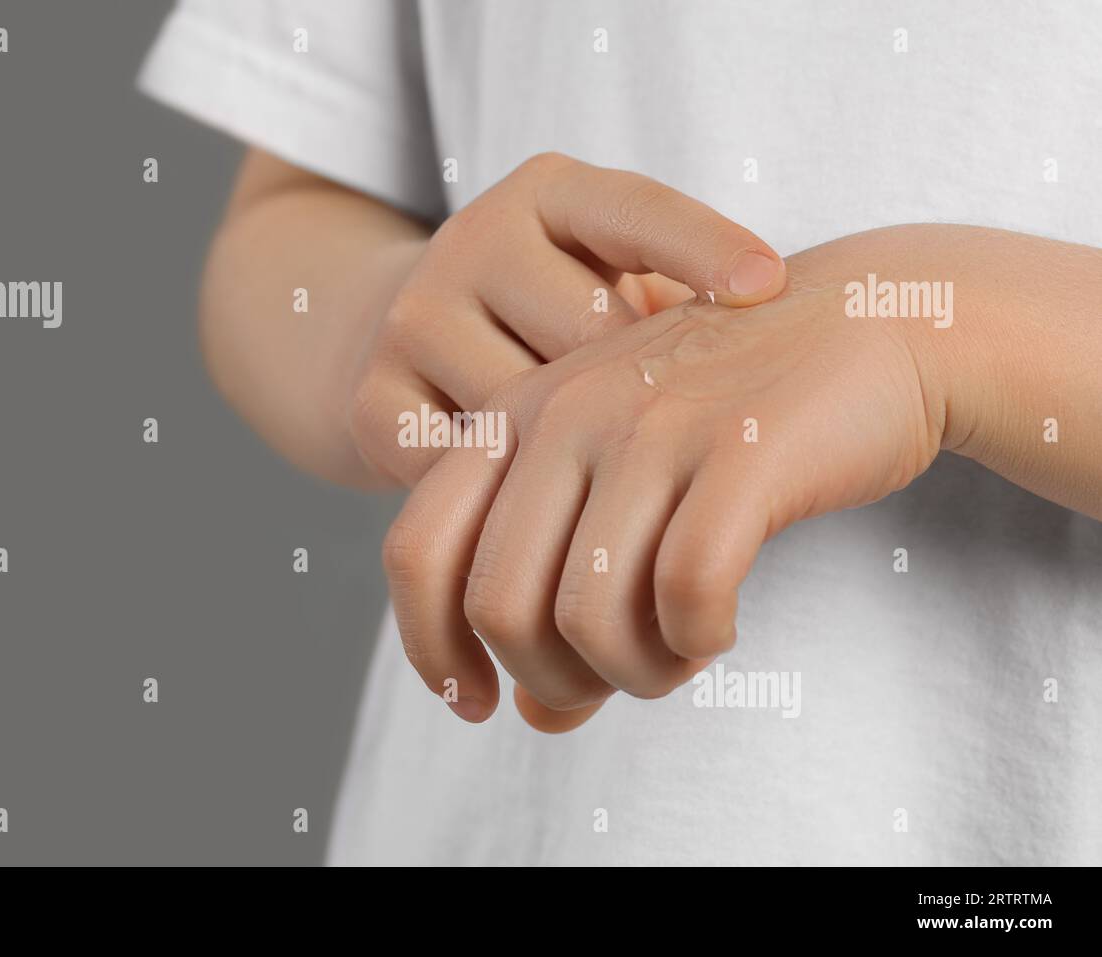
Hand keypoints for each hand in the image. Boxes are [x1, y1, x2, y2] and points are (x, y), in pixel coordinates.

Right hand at [348, 151, 786, 485]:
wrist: (407, 341)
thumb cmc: (554, 315)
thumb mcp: (610, 278)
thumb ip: (674, 299)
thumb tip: (763, 347)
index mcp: (545, 194)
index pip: (633, 212)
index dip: (702, 247)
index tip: (766, 287)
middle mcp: (470, 242)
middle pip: (589, 333)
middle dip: (643, 397)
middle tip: (685, 448)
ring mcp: (413, 322)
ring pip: (531, 413)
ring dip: (580, 463)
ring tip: (619, 493)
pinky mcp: (374, 402)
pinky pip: (473, 470)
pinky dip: (516, 502)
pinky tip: (547, 514)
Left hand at [383, 227, 947, 730]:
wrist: (869, 323)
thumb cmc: (731, 426)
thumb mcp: (625, 499)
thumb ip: (564, 603)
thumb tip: (535, 720)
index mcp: (514, 416)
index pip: (416, 551)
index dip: (431, 648)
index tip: (481, 703)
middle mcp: (565, 414)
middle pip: (499, 608)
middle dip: (553, 679)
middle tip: (618, 679)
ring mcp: (650, 425)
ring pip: (588, 616)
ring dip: (635, 673)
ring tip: (678, 654)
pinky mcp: (741, 447)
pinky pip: (687, 592)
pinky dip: (698, 640)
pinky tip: (720, 627)